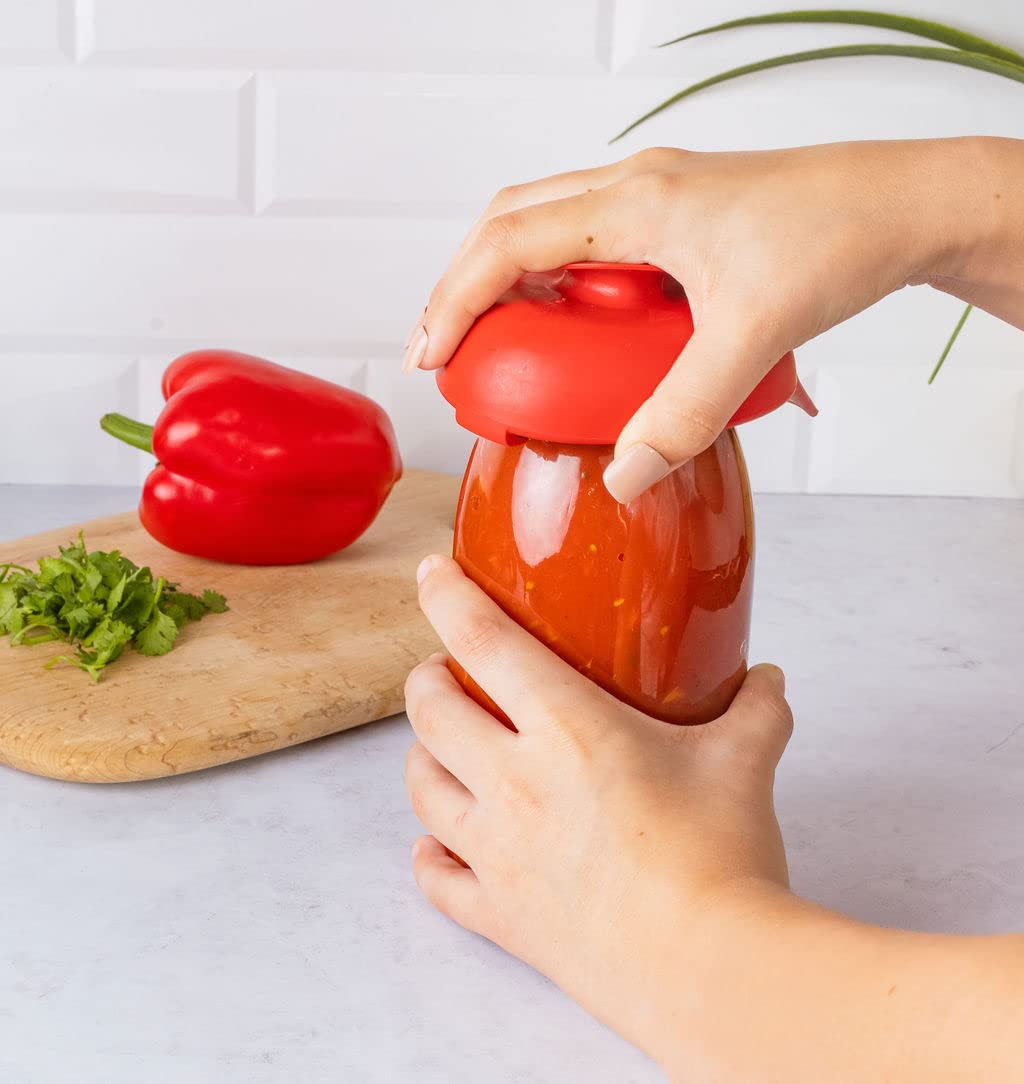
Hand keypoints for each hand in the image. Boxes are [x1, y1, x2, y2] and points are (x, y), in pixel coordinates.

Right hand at [404, 138, 1022, 501]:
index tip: (430, 355)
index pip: (510, 240)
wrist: (901, 206)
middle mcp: (636, 187)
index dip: (456, 298)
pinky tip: (571, 329)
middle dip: (463, 283)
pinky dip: (556, 279)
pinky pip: (588, 238)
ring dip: (506, 276)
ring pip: (546, 221)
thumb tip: (622, 476)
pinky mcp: (675, 216)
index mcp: (638, 202)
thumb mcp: (752, 336)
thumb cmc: (836, 238)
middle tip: (444, 349)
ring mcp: (654, 196)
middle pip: (511, 219)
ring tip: (491, 341)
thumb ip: (684, 414)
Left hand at [404, 553, 793, 1069]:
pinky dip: (430, 857)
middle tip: (449, 673)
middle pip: (430, 710)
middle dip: (429, 680)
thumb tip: (766, 681)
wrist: (712, 969)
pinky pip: (437, 881)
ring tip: (444, 747)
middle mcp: (513, 783)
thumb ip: (754, 710)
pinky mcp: (501, 915)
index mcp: (566, 728)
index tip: (432, 573)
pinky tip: (437, 847)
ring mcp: (498, 852)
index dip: (448, 596)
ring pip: (422, 788)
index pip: (483, 640)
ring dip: (423, 756)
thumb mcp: (744, 763)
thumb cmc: (721, 859)